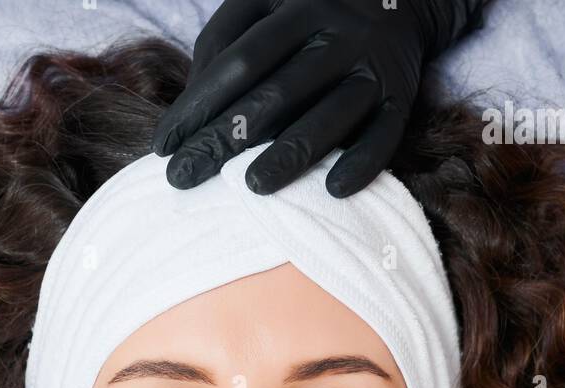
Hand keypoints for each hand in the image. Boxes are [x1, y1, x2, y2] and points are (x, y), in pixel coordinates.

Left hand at [153, 0, 485, 196]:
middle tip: (185, 178)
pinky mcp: (400, 98)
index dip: (199, 105)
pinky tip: (334, 191)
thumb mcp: (265, 3)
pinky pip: (384, 135)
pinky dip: (362, 163)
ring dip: (291, 155)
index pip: (239, 62)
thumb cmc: (311, 9)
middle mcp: (337, 36)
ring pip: (329, 117)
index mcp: (298, 7)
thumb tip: (190, 102)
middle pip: (276, 94)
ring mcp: (371, 68)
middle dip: (225, 139)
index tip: (164, 146)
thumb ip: (224, 41)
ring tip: (251, 188)